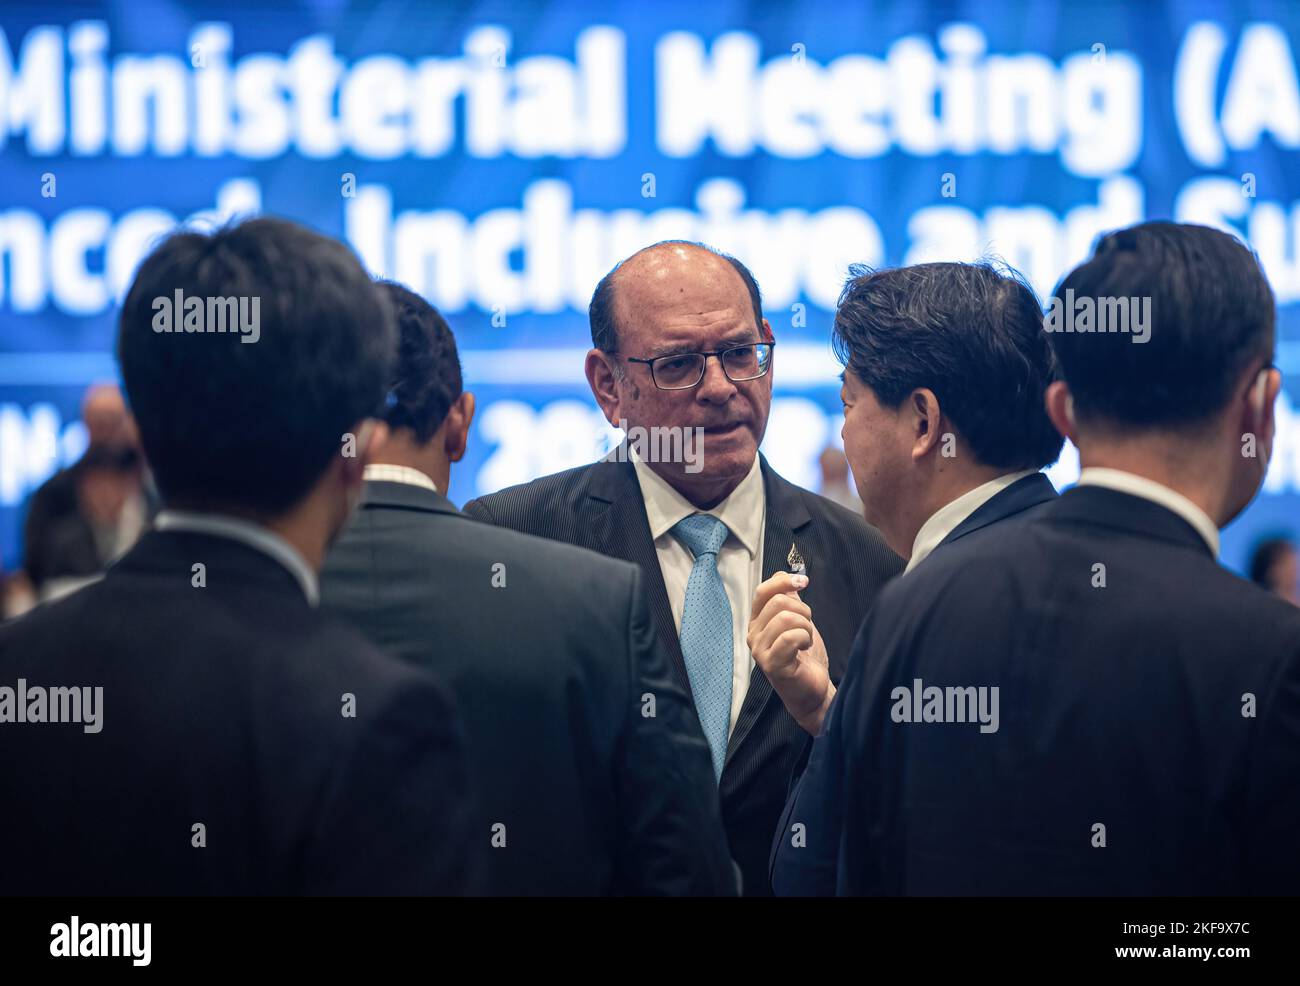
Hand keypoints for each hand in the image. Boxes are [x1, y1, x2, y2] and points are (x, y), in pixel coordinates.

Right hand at [747, 572, 833, 734]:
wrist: (813, 688)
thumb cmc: (804, 657)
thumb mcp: (797, 621)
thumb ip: (788, 599)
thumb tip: (784, 575)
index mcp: (757, 622)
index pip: (763, 591)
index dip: (784, 581)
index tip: (804, 583)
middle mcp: (753, 635)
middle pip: (779, 602)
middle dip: (803, 611)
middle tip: (808, 627)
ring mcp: (760, 651)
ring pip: (786, 618)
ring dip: (806, 627)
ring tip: (806, 639)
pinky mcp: (771, 664)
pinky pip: (790, 637)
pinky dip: (805, 638)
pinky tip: (805, 648)